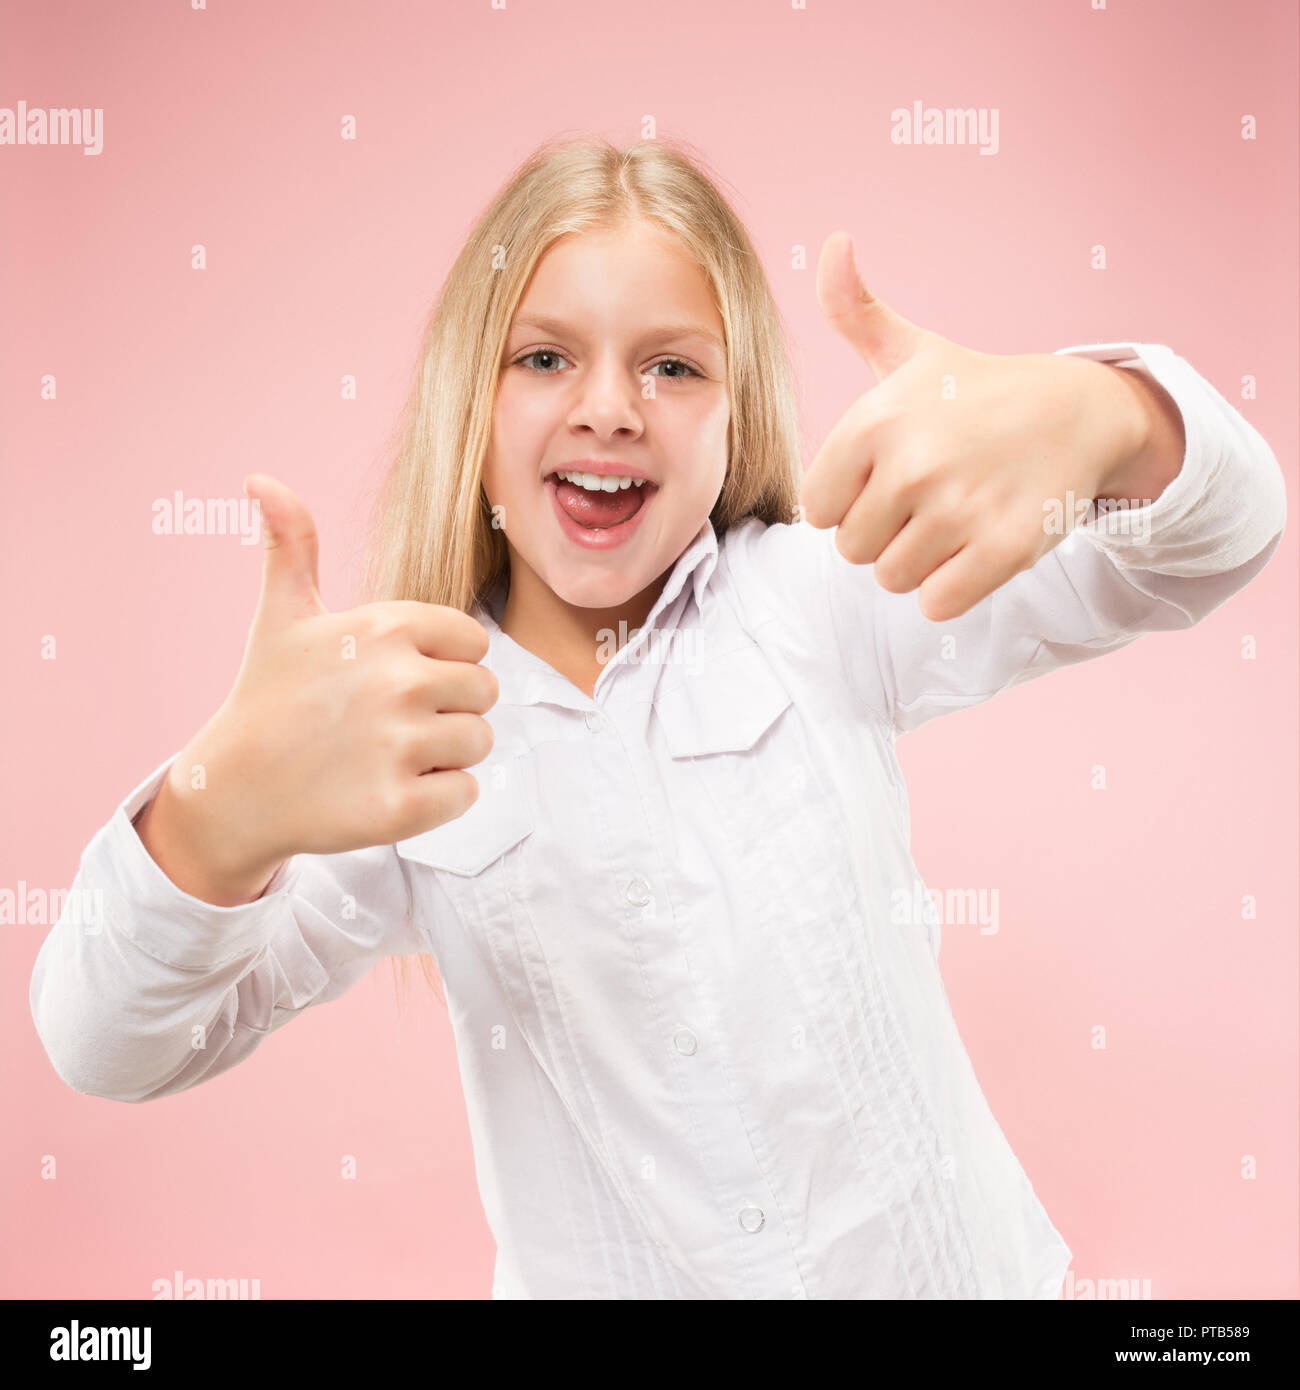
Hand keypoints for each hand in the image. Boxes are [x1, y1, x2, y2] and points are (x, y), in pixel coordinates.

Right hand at [168, 475, 497, 883]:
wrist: (233, 790)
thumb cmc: (269, 695)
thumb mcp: (282, 615)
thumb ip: (292, 545)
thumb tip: (262, 479)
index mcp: (388, 626)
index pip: (474, 642)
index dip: (444, 664)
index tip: (397, 680)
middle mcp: (400, 680)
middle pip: (484, 693)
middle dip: (449, 710)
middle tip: (391, 724)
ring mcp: (400, 745)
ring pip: (479, 742)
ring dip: (446, 755)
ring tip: (389, 755)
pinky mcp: (400, 806)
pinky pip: (466, 794)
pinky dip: (439, 798)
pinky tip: (390, 789)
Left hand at [798, 231, 1149, 621]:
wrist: (1079, 411)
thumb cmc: (975, 390)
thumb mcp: (911, 351)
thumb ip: (854, 311)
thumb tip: (831, 243)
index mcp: (874, 422)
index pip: (819, 509)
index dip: (850, 501)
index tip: (888, 475)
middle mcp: (913, 463)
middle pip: (853, 549)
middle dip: (884, 533)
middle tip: (928, 498)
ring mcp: (960, 508)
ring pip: (893, 578)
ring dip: (919, 561)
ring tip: (953, 518)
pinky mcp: (1004, 549)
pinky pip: (938, 604)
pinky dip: (952, 589)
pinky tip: (975, 548)